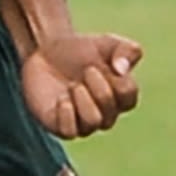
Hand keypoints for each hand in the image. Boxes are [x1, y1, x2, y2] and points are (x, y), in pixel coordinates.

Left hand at [20, 33, 141, 138]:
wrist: (45, 52)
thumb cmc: (82, 50)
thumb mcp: (109, 43)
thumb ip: (127, 51)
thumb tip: (121, 69)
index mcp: (120, 97)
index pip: (129, 96)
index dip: (116, 79)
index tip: (102, 63)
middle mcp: (105, 115)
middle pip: (110, 111)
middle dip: (96, 85)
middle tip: (86, 70)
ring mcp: (83, 124)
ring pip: (92, 122)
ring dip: (81, 98)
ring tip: (72, 85)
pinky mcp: (60, 127)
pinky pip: (69, 132)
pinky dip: (66, 112)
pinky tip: (61, 98)